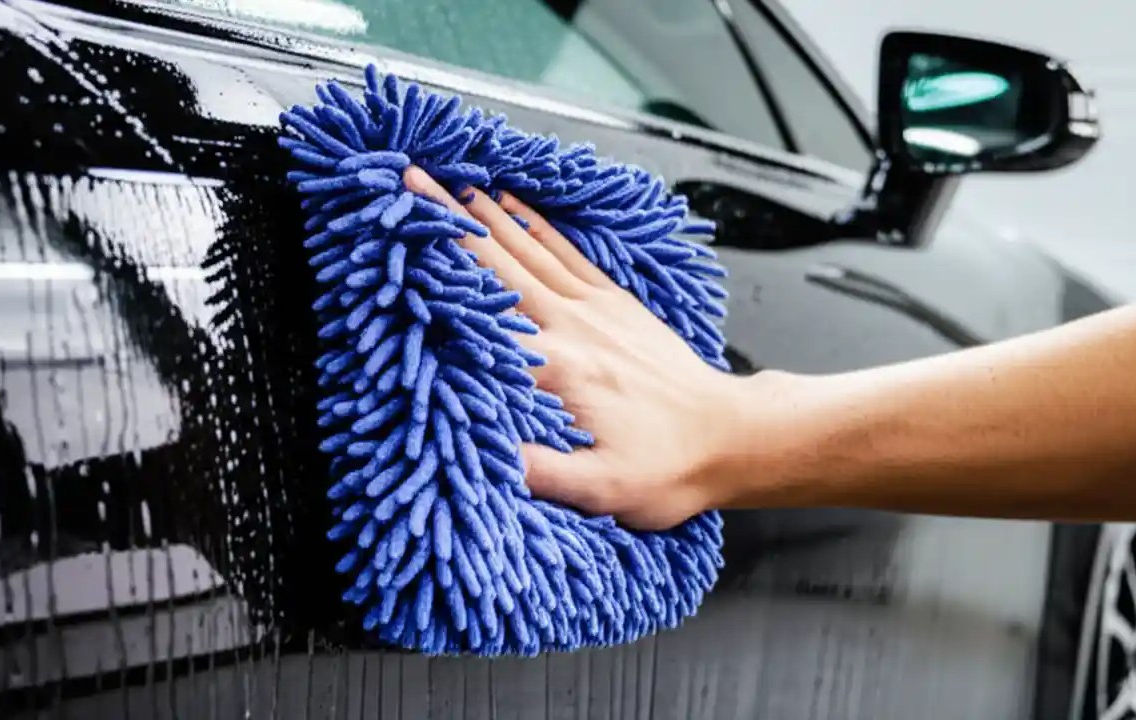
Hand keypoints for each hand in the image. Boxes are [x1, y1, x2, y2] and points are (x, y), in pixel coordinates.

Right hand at [403, 167, 768, 529]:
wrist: (730, 438)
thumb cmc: (666, 469)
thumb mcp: (602, 490)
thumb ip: (540, 472)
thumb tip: (481, 457)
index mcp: (558, 367)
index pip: (483, 312)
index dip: (441, 272)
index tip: (406, 236)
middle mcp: (571, 324)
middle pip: (497, 260)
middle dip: (450, 217)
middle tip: (411, 179)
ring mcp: (594, 307)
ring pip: (527, 246)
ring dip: (484, 210)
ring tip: (447, 179)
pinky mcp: (614, 302)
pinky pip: (565, 250)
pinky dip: (535, 221)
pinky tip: (511, 200)